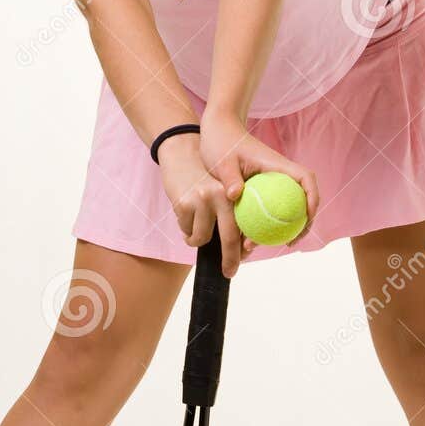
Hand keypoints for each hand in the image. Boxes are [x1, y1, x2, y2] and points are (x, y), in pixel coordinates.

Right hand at [155, 133, 250, 277]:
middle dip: (230, 258)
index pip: (243, 227)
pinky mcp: (183, 203)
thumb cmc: (204, 176)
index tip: (240, 263)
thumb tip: (239, 247)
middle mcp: (222, 196)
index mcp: (235, 194)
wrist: (181, 152)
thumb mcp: (222, 189)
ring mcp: (202, 200)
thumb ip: (229, 212)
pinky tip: (184, 214)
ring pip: (201, 238)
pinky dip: (185, 229)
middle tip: (229, 273)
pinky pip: (186, 230)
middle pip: (229, 237)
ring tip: (193, 227)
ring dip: (196, 238)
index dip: (242, 249)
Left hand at [199, 106, 319, 248]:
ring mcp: (273, 181)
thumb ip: (230, 178)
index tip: (308, 216)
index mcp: (277, 164)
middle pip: (303, 198)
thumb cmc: (222, 141)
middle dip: (304, 221)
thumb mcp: (223, 161)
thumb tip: (235, 195)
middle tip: (292, 242)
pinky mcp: (263, 188)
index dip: (313, 197)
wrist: (218, 130)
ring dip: (286, 226)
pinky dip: (268, 222)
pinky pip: (272, 207)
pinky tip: (252, 237)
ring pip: (288, 205)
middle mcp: (280, 173)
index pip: (306, 178)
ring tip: (270, 245)